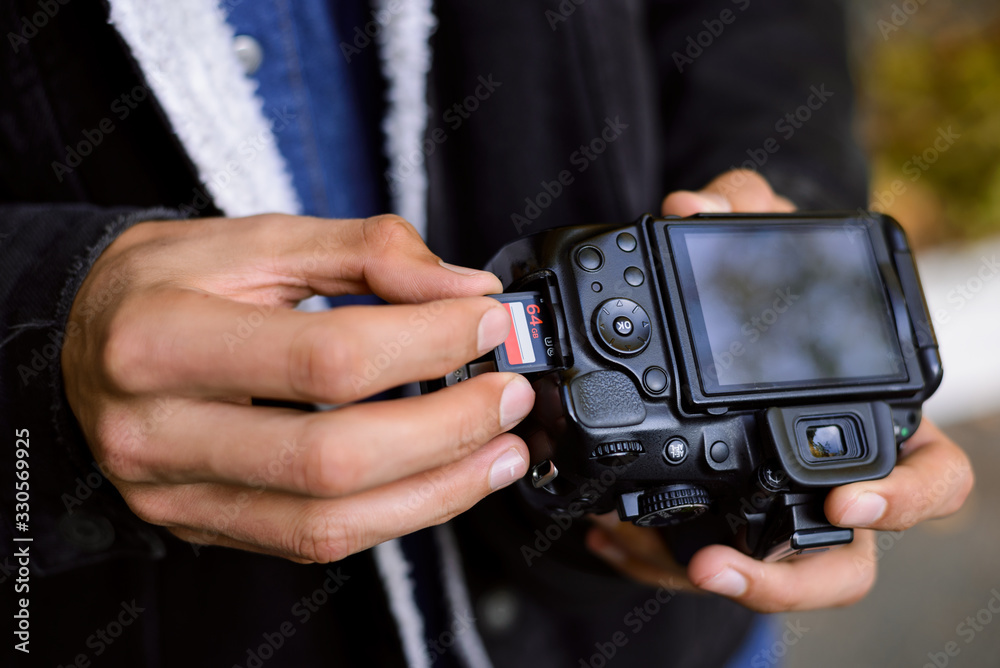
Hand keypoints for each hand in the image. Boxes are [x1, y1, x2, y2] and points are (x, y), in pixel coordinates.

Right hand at [62, 213, 534, 561]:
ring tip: (504, 452)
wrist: (83, 343)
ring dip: (438, 489)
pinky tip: (447, 482)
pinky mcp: (204, 523)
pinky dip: (396, 516)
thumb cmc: (167, 283)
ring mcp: (177, 492)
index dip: (426, 342)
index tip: (489, 322)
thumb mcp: (256, 239)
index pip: (326, 355)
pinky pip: (312, 542)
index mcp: (163, 337)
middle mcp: (158, 430)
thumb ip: (365, 253)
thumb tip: (462, 287)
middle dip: (446, 428)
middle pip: (333, 455)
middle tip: (510, 394)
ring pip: (328, 519)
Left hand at [584, 170, 972, 611]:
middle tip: (723, 564)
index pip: (928, 476)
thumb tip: (693, 206)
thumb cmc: (762, 290)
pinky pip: (695, 558)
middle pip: (847, 562)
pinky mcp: (715, 524)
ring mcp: (774, 511)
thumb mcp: (756, 242)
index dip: (904, 498)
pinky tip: (609, 535)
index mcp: (872, 421)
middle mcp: (833, 482)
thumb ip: (741, 209)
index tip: (847, 502)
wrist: (716, 318)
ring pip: (769, 578)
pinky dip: (653, 555)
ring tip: (652, 555)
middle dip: (790, 579)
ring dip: (708, 577)